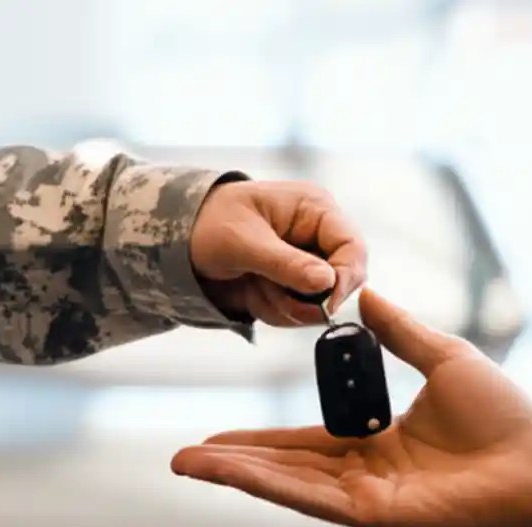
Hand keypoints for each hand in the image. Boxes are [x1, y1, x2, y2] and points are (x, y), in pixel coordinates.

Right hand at [171, 288, 531, 526]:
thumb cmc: (504, 413)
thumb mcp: (441, 356)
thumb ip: (398, 331)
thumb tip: (365, 294)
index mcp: (375, 444)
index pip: (301, 443)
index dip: (257, 441)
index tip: (215, 434)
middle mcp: (364, 476)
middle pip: (283, 470)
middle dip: (232, 464)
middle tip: (182, 457)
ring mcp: (369, 500)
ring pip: (289, 486)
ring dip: (238, 475)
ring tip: (190, 464)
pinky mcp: (379, 516)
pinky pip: (314, 499)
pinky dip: (273, 486)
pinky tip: (238, 474)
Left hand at [190, 180, 366, 325]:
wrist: (179, 241)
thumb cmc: (209, 224)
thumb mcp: (243, 244)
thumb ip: (285, 264)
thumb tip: (327, 282)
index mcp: (314, 208)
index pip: (353, 247)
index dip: (344, 279)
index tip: (324, 305)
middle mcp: (318, 235)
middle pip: (341, 283)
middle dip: (303, 298)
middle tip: (266, 290)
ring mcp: (307, 262)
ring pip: (319, 304)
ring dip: (283, 305)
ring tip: (251, 285)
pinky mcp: (294, 284)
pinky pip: (299, 312)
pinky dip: (274, 310)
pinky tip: (252, 292)